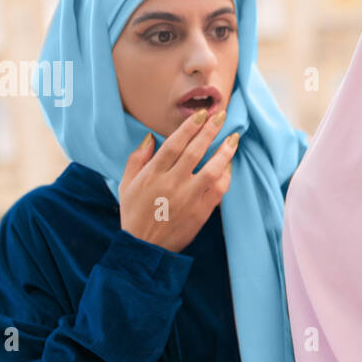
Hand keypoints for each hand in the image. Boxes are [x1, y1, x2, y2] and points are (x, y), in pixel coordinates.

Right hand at [119, 109, 238, 252]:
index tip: (202, 114)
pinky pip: (218, 190)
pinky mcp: (200, 213)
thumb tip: (152, 136)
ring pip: (212, 170)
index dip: (190, 127)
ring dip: (225, 152)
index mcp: (152, 175)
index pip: (174, 144)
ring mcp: (187, 199)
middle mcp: (171, 184)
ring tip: (234, 138)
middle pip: (195, 152)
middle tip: (222, 115)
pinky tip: (230, 164)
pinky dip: (226, 176)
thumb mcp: (127, 183)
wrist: (144, 248)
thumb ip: (137, 158)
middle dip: (210, 131)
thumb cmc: (134, 212)